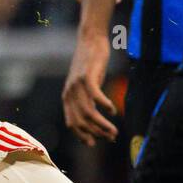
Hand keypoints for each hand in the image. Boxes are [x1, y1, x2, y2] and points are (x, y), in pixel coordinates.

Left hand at [62, 31, 117, 145]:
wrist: (90, 39)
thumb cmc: (91, 65)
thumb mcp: (86, 87)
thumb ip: (88, 102)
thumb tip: (97, 122)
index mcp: (67, 98)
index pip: (72, 124)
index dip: (83, 136)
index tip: (95, 143)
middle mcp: (69, 93)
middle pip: (81, 122)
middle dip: (97, 133)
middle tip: (112, 137)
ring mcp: (77, 85)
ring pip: (89, 113)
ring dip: (103, 125)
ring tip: (114, 131)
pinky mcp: (87, 76)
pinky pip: (95, 97)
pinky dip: (105, 106)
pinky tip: (113, 110)